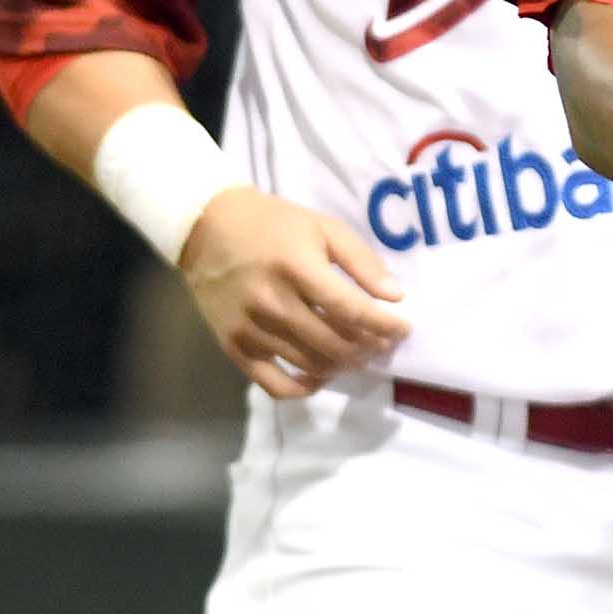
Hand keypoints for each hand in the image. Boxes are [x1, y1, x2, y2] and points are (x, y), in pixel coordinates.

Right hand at [179, 187, 409, 399]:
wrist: (209, 230)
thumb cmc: (275, 225)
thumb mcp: (325, 228)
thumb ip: (362, 262)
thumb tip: (394, 297)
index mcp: (297, 269)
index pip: (351, 309)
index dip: (384, 325)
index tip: (404, 329)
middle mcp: (272, 304)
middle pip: (334, 343)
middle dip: (369, 348)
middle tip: (385, 344)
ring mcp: (250, 330)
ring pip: (310, 365)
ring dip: (343, 366)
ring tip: (360, 355)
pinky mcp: (233, 348)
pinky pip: (272, 384)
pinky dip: (303, 388)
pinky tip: (322, 376)